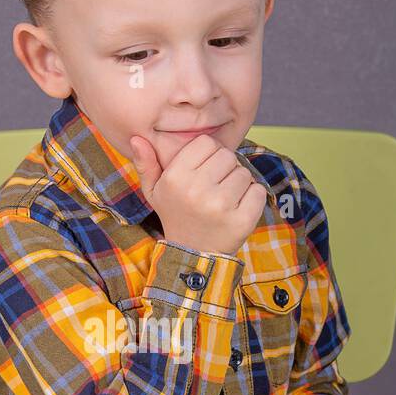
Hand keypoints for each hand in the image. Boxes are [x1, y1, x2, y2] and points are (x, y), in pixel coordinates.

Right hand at [130, 131, 266, 257]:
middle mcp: (196, 191)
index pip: (207, 143)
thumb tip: (137, 139)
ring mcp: (220, 206)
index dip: (210, 155)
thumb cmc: (176, 215)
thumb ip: (146, 165)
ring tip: (225, 200)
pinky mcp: (242, 220)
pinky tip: (238, 209)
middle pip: (228, 156)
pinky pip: (258, 192)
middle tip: (216, 187)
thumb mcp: (155, 192)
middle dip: (226, 169)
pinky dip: (253, 198)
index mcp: (175, 178)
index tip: (205, 171)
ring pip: (244, 173)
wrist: (193, 255)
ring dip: (239, 184)